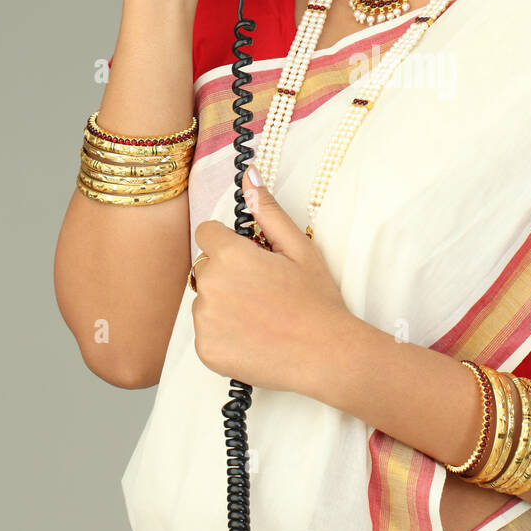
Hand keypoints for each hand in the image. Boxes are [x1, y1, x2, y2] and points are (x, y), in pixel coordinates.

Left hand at [191, 169, 350, 392]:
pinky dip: (224, 334)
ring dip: (224, 304)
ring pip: (204, 300)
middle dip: (227, 273)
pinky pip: (205, 332)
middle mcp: (211, 285)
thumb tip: (249, 175)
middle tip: (263, 291)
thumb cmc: (316, 300)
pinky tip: (253, 337)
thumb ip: (268, 211)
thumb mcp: (299, 248)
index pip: (207, 233)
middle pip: (205, 267)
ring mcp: (205, 321)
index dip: (230, 244)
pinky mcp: (205, 350)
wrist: (326, 355)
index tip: (252, 259)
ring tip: (260, 316)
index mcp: (231, 255)